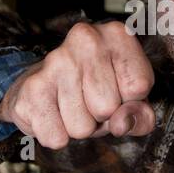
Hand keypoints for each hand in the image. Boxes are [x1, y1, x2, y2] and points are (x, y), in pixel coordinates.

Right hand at [0, 20, 155, 148]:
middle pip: (108, 108)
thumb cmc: (95, 91)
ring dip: (78, 127)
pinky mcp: (32, 87)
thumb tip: (121, 123)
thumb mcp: (131, 99)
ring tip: (72, 106)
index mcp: (117, 36)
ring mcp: (56, 60)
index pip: (138, 87)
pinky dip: (56, 135)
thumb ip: (140, 115)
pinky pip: (55, 137)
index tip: (116, 90)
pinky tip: (52, 113)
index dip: (129, 102)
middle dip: (101, 118)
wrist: (42, 88)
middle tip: (90, 102)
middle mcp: (86, 39)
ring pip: (81, 127)